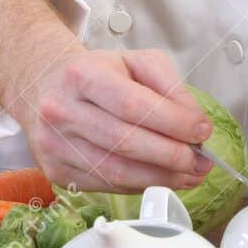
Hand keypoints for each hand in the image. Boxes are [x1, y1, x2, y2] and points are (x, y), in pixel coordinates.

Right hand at [17, 46, 214, 192]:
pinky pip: (108, 185)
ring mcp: (55, 145)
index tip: (202, 131)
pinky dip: (141, 185)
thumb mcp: (136, 62)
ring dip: (162, 178)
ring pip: (117, 172)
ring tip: (190, 175)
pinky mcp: (56, 171)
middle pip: (126, 142)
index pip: (134, 105)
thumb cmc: (97, 73)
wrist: (46, 87)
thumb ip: (171, 87)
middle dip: (172, 156)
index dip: (173, 122)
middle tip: (201, 161)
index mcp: (83, 75)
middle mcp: (62, 110)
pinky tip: (162, 179)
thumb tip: (196, 126)